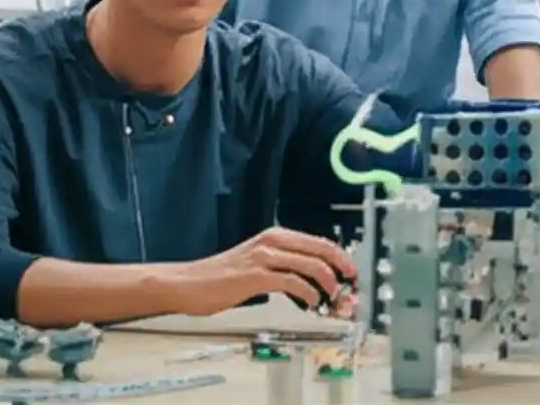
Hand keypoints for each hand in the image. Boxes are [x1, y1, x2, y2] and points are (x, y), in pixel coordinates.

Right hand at [165, 227, 356, 316]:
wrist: (188, 283)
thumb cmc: (221, 277)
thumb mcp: (258, 264)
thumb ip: (284, 267)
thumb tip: (312, 281)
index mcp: (275, 236)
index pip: (317, 241)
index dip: (339, 256)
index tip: (350, 271)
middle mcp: (271, 242)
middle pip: (320, 248)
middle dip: (340, 266)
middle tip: (350, 283)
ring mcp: (263, 257)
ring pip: (310, 264)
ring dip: (327, 282)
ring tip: (332, 296)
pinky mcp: (255, 276)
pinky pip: (292, 281)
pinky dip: (307, 293)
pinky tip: (310, 302)